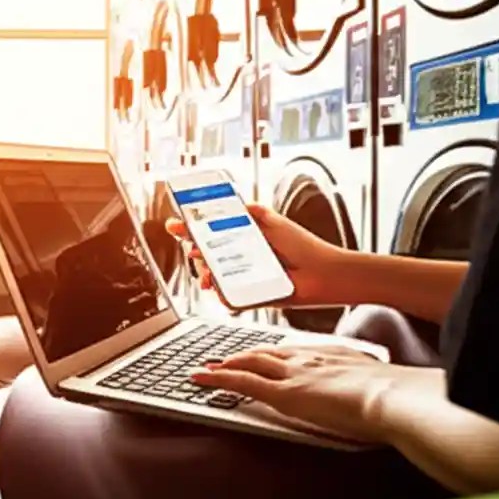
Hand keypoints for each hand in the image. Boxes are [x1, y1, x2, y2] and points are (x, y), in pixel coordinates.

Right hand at [165, 204, 351, 310]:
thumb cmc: (303, 247)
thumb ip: (252, 212)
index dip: (191, 229)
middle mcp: (241, 257)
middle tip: (193, 247)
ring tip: (206, 271)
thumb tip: (232, 202)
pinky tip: (217, 286)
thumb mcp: (273, 221)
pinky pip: (226, 295)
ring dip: (203, 272)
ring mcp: (243, 277)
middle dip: (194, 250)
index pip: (211, 232)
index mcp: (244, 238)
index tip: (176, 225)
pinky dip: (218, 291)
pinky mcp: (248, 295)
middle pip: (206, 254)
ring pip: (212, 275)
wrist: (322, 275)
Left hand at [191, 345, 436, 442]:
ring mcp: (295, 373)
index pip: (297, 351)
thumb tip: (389, 400)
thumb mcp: (386, 386)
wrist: (395, 397)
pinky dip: (217, 379)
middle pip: (269, 353)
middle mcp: (311, 358)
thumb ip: (377, 389)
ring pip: (250, 363)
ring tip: (209, 368)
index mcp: (335, 354)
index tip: (267, 355)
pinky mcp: (284, 392)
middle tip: (227, 358)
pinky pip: (242, 382)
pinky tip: (201, 378)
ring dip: (226, 365)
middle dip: (245, 356)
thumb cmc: (398, 397)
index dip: (277, 353)